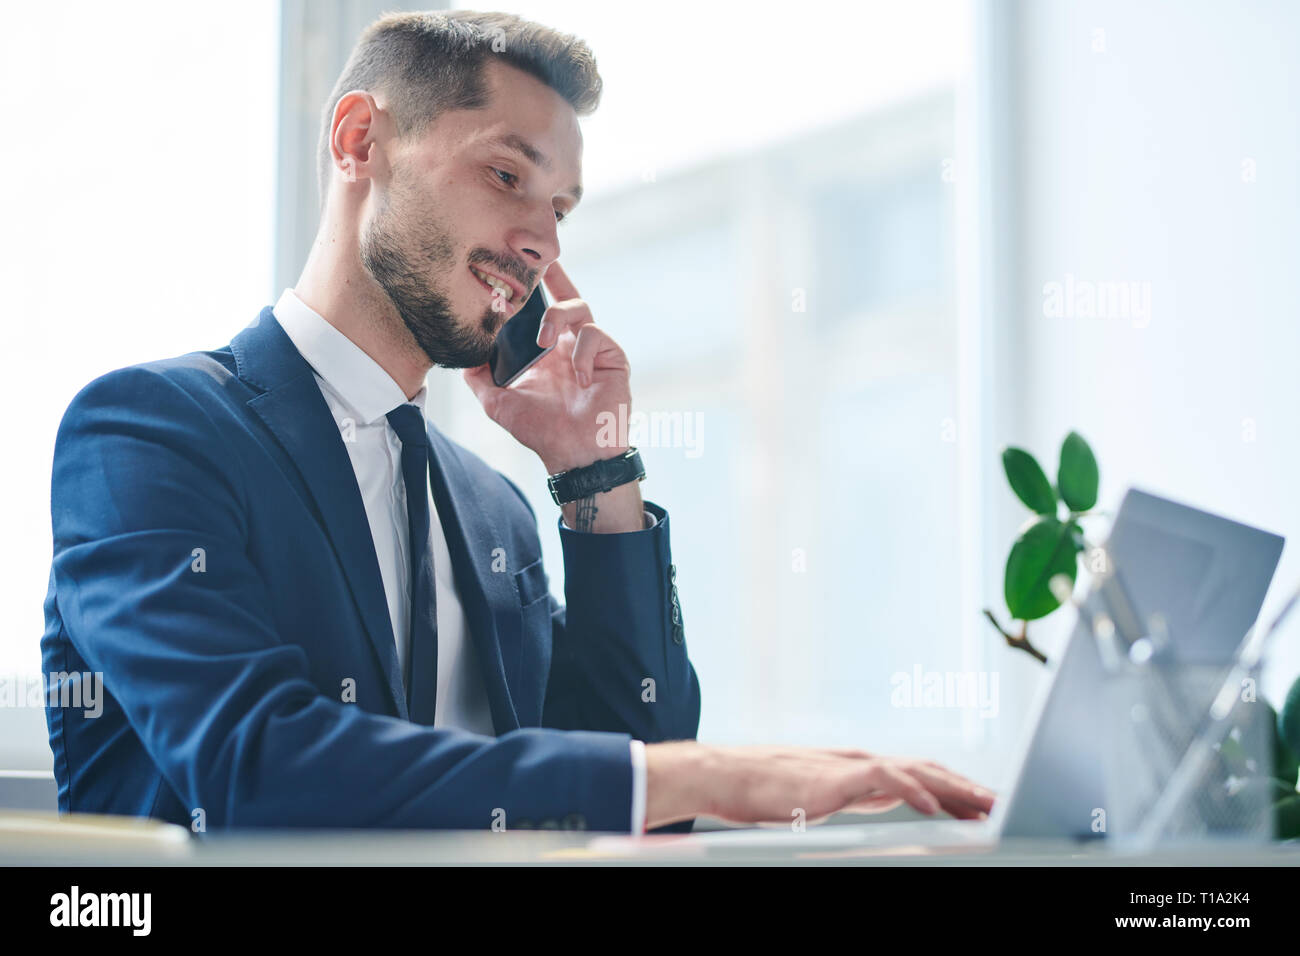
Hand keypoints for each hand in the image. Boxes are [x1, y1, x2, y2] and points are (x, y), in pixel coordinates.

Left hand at [463, 260, 631, 475]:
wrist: (574, 455)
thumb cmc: (542, 431)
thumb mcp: (498, 402)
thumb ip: (479, 377)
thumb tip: (459, 356)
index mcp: (548, 352)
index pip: (541, 310)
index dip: (536, 288)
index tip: (519, 267)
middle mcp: (571, 346)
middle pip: (567, 297)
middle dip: (556, 276)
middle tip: (541, 263)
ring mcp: (593, 351)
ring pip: (581, 309)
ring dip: (558, 317)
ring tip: (544, 341)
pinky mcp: (612, 358)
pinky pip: (596, 335)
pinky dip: (582, 353)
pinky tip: (578, 379)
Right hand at [644, 742, 996, 829]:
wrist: (725, 775)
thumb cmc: (763, 790)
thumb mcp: (820, 796)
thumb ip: (855, 794)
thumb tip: (887, 800)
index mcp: (858, 769)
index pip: (916, 774)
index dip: (952, 787)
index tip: (981, 802)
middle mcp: (860, 762)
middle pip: (925, 770)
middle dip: (964, 786)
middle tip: (999, 802)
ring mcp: (848, 766)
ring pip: (912, 770)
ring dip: (951, 787)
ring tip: (981, 803)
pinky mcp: (833, 777)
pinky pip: (881, 779)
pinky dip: (910, 790)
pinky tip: (932, 805)